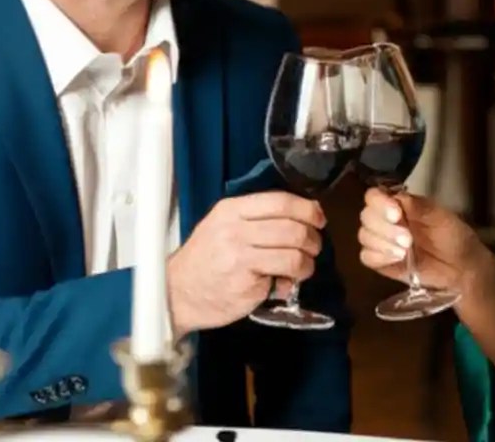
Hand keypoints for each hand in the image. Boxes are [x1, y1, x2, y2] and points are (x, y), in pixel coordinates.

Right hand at [166, 191, 325, 336]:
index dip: (307, 209)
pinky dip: (290, 283)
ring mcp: (240, 258)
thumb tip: (302, 214)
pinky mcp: (247, 285)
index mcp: (231, 210)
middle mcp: (235, 231)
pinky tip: (281, 285)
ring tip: (302, 268)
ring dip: (307, 264)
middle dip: (312, 239)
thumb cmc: (204, 258)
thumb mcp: (221, 224)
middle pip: (293, 229)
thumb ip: (256, 217)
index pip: (280, 202)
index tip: (318, 218)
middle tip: (313, 247)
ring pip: (294, 255)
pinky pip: (282, 280)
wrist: (176, 292)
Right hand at [358, 188, 484, 292]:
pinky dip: (378, 257)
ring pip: (364, 236)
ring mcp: (382, 241)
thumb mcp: (441, 217)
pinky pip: (366, 257)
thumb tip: (397, 196)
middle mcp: (386, 220)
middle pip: (366, 216)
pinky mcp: (381, 262)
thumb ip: (419, 207)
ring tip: (405, 251)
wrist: (461, 267)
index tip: (396, 214)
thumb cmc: (453, 237)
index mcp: (399, 204)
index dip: (380, 203)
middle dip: (385, 228)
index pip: (374, 196)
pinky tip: (397, 259)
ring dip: (382, 243)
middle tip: (408, 239)